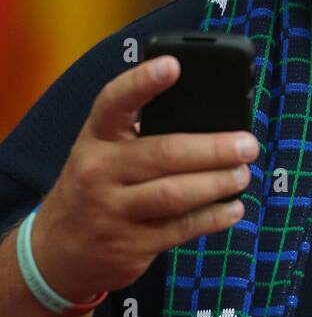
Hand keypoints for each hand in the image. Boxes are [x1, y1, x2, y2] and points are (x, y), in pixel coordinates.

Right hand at [29, 57, 258, 303]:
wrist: (59, 251)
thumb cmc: (96, 187)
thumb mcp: (103, 153)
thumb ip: (141, 135)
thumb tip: (211, 123)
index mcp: (95, 138)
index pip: (114, 102)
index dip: (142, 81)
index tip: (173, 65)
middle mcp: (98, 171)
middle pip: (162, 153)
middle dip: (213, 148)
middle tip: (247, 145)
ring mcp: (112, 210)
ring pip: (175, 194)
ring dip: (217, 183)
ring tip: (243, 174)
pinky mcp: (130, 244)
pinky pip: (180, 228)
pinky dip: (214, 217)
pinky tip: (233, 208)